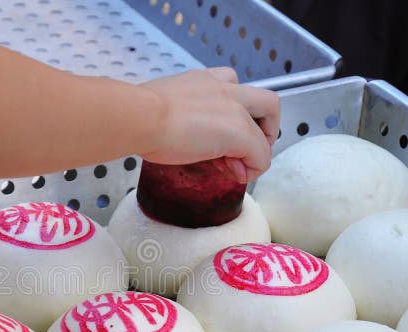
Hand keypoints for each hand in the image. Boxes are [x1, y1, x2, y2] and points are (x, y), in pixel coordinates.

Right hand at [140, 67, 279, 182]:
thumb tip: (160, 134)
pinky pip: (261, 153)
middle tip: (246, 148)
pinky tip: (235, 175)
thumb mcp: (155, 109)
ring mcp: (234, 106)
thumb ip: (167, 116)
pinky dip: (254, 168)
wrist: (138, 118)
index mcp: (201, 80)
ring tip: (239, 165)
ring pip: (270, 117)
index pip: (230, 88)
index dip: (231, 114)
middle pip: (264, 98)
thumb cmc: (137, 115)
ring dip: (261, 145)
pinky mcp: (239, 131)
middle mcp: (222, 87)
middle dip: (264, 125)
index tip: (214, 137)